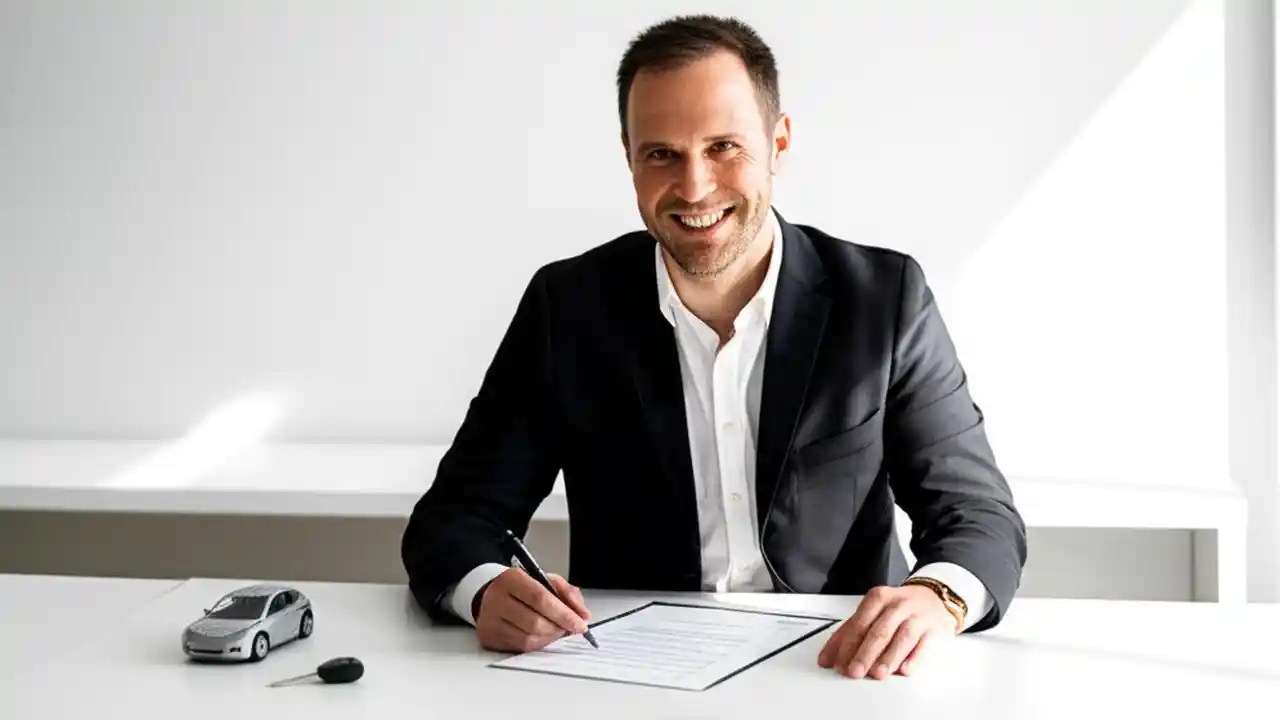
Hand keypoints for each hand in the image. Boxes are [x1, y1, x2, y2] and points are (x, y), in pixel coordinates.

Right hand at [474, 568, 591, 652]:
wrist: (489, 595)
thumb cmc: (521, 588)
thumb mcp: (544, 580)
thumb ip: (567, 593)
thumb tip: (583, 615)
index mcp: (511, 579)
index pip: (540, 598)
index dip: (564, 614)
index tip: (580, 624)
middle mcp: (497, 599)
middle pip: (535, 622)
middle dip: (559, 628)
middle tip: (570, 628)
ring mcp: (491, 620)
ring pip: (528, 638)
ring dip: (550, 638)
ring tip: (557, 631)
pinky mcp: (489, 637)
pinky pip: (520, 648)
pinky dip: (538, 644)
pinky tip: (544, 637)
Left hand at [817, 585, 956, 679]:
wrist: (934, 597)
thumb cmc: (898, 607)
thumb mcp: (874, 611)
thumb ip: (850, 632)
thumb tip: (829, 657)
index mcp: (878, 598)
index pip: (858, 623)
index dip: (846, 645)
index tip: (838, 663)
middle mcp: (898, 605)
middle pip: (879, 630)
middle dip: (864, 653)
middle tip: (854, 671)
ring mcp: (917, 617)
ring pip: (902, 637)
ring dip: (888, 657)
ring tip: (877, 673)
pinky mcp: (934, 629)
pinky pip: (924, 645)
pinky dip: (914, 658)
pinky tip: (905, 669)